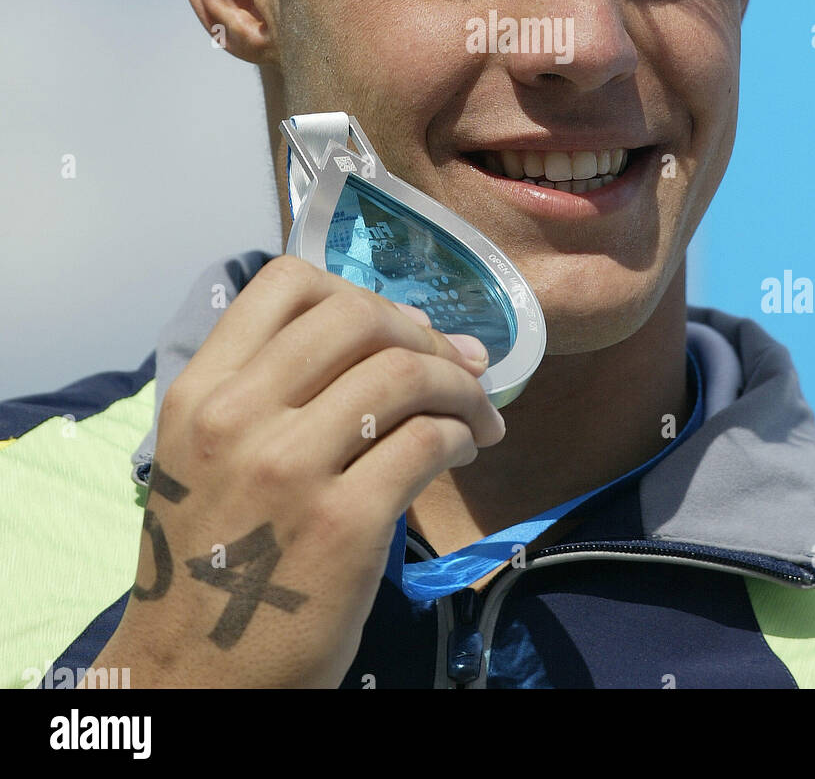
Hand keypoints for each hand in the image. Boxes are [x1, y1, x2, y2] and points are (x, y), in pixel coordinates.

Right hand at [86, 255, 503, 687]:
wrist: (194, 678)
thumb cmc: (211, 559)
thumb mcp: (207, 456)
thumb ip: (279, 389)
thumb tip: (413, 333)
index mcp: (200, 392)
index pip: (286, 282)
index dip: (358, 292)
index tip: (394, 332)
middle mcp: (237, 418)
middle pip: (358, 315)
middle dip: (424, 334)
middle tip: (456, 369)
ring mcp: (289, 469)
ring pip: (405, 372)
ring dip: (460, 386)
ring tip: (475, 416)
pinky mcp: (343, 524)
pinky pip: (428, 440)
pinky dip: (462, 434)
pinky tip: (463, 451)